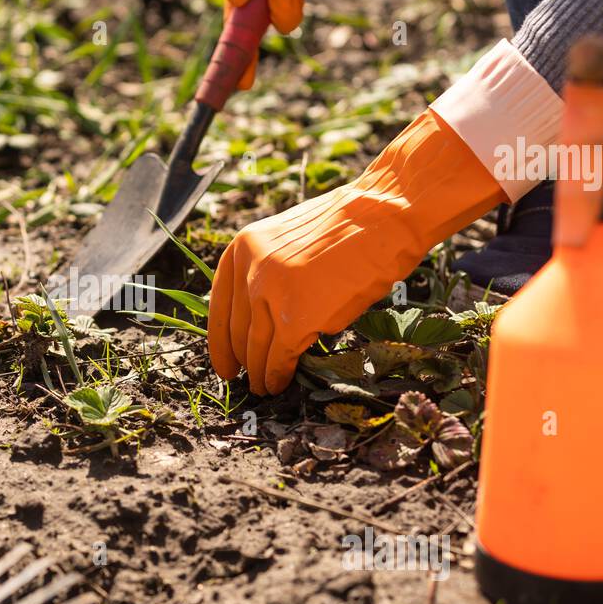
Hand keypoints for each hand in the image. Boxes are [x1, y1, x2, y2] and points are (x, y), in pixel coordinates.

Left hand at [208, 109, 505, 394]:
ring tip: (263, 388)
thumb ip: (269, 271)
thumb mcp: (289, 241)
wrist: (383, 216)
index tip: (223, 361)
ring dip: (259, 372)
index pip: (220, 304)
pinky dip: (278, 374)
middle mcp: (250, 269)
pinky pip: (280, 356)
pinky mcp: (295, 318)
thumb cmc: (349, 226)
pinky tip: (281, 382)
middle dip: (240, 359)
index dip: (219, 339)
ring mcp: (271, 294)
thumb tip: (262, 316)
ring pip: (256, 346)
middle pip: (237, 328)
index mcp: (243, 248)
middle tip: (243, 377)